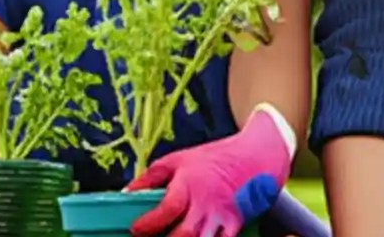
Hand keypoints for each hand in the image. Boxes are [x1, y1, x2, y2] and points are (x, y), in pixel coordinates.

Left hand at [126, 104, 295, 236]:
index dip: (149, 223)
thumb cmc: (215, 158)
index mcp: (190, 183)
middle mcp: (207, 202)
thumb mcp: (179, 159)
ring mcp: (224, 216)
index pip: (168, 208)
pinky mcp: (237, 224)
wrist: (257, 155)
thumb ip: (151, 177)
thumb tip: (125, 193)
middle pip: (185, 234)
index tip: (135, 229)